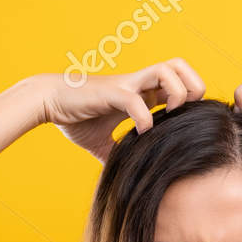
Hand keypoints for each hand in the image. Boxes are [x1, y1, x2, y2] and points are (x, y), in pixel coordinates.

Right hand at [36, 59, 206, 162]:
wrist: (48, 103)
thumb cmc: (75, 117)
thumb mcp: (102, 141)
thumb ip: (118, 153)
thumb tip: (125, 176)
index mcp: (141, 92)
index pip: (179, 81)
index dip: (190, 96)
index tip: (184, 121)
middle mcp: (138, 83)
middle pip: (179, 65)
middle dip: (193, 87)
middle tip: (184, 113)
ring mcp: (126, 85)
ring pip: (165, 70)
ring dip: (175, 94)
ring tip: (168, 116)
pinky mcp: (111, 93)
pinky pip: (135, 100)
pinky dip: (145, 117)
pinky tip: (142, 132)